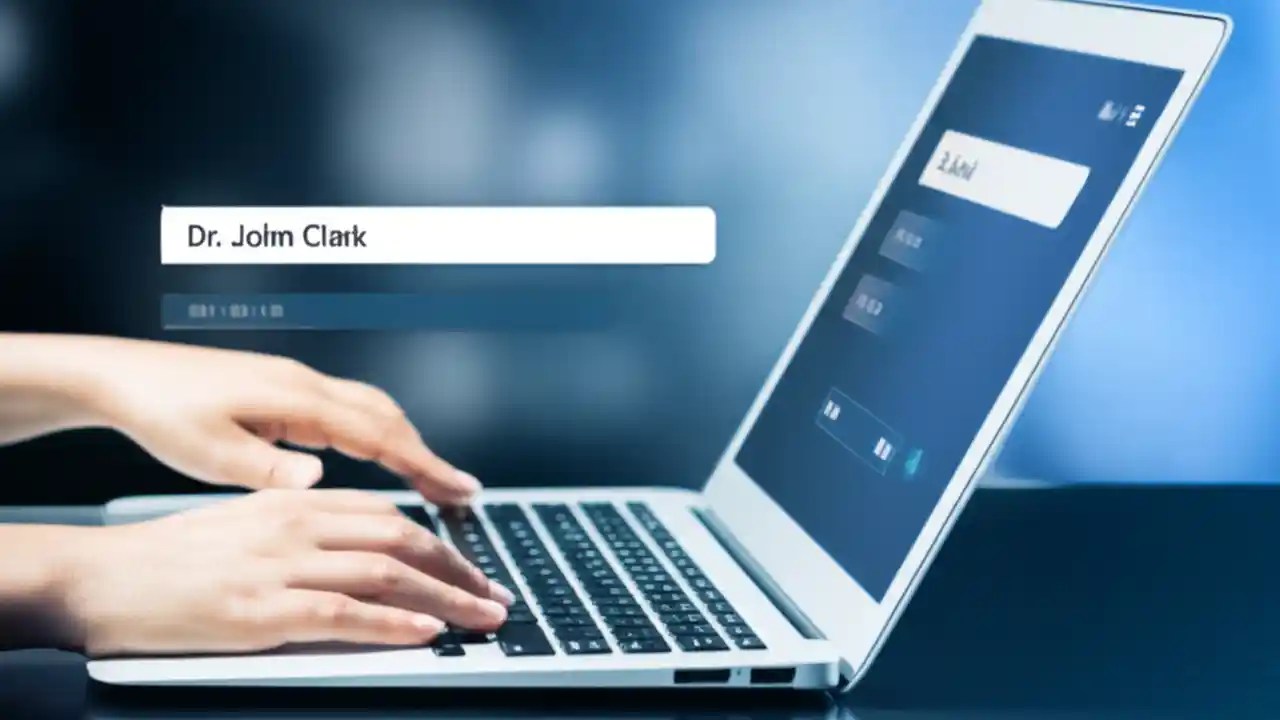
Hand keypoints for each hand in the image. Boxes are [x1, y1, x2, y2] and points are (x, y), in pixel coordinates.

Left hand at [0, 334, 478, 502]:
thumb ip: (268, 468)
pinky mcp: (282, 388)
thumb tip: (320, 480)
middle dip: (428, 453)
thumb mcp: (208, 453)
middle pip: (387, 415)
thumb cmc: (160, 410)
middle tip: (458, 492)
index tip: (460, 488)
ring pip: (370, 407)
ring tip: (426, 476)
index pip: (379, 434)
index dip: (426, 464)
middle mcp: (303, 383)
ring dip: (404, 440)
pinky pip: (347, 407)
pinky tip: (371, 452)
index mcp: (295, 398)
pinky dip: (376, 431)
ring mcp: (295, 381)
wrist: (122, 375)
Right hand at [60, 489, 513, 656]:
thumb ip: (304, 532)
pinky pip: (345, 615)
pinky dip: (393, 626)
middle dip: (459, 571)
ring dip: (447, 600)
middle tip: (494, 595)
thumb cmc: (169, 557)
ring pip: (387, 576)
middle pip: (401, 541)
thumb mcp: (246, 526)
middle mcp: (295, 527)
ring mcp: (280, 568)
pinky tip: (426, 634)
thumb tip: (360, 550)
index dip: (440, 543)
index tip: (471, 566)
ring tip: (482, 619)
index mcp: (293, 504)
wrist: (101, 577)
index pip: (387, 517)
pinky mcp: (262, 611)